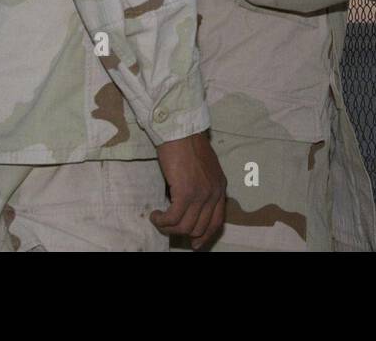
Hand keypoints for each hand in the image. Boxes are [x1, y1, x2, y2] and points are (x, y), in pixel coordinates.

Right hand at [150, 132, 226, 248]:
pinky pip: (173, 219)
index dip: (205, 235)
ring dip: (168, 227)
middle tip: (167, 228)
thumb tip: (191, 207)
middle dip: (182, 233)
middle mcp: (214, 193)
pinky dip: (162, 221)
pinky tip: (155, 215)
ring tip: (159, 219)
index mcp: (220, 187)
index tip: (194, 243)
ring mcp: (201, 194)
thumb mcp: (204, 168)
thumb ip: (203, 186)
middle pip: (200, 228)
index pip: (217, 221)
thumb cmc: (188, 145)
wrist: (181, 131)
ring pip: (184, 226)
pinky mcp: (186, 193)